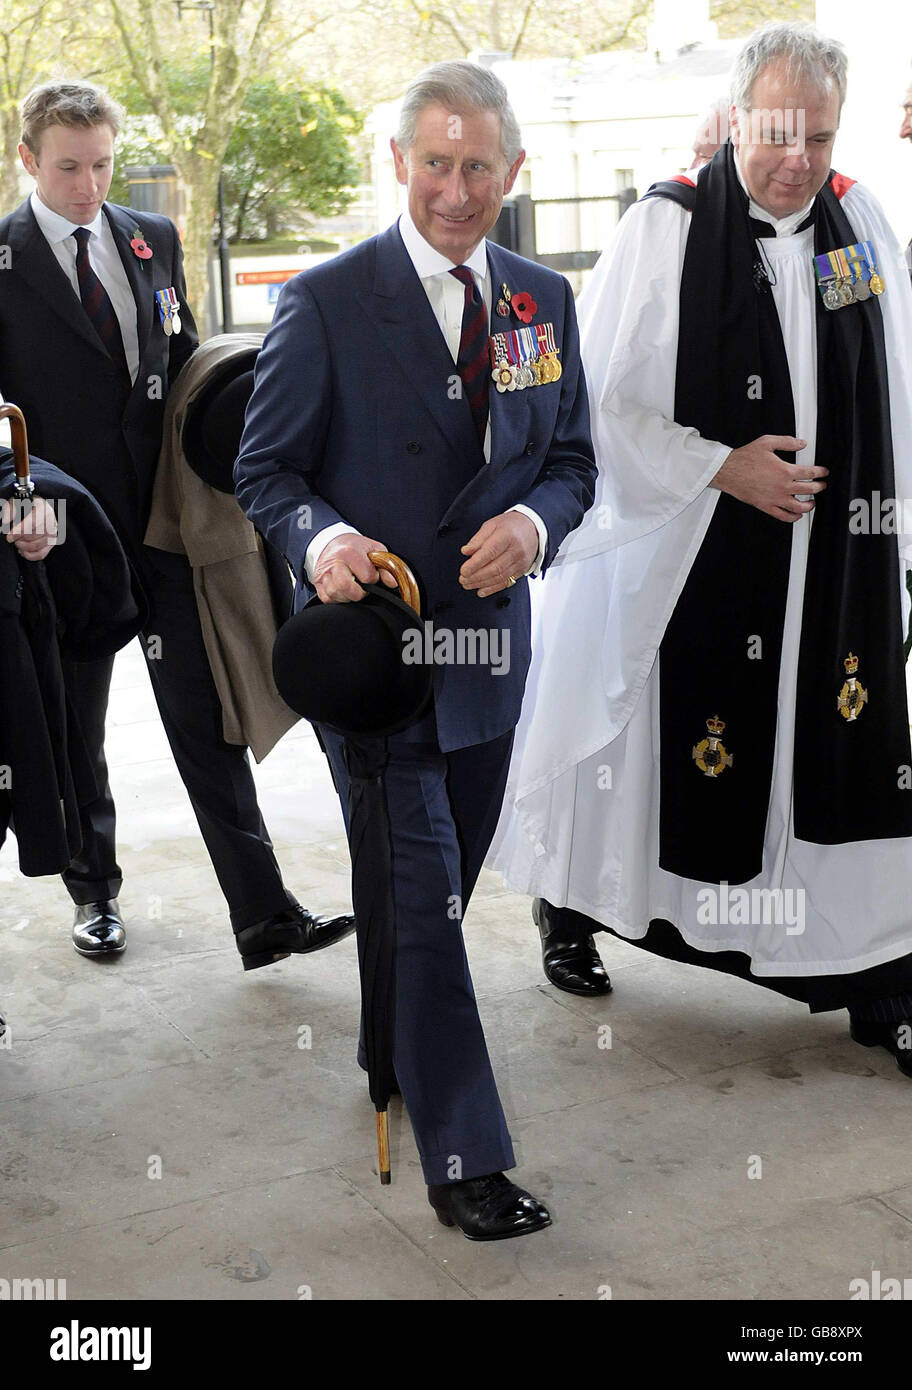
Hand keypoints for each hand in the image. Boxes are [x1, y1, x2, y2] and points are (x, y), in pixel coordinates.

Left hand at [2, 496, 56, 560]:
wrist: (36, 508)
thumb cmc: (25, 506)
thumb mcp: (15, 502)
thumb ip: (10, 510)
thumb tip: (6, 522)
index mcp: (44, 508)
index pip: (33, 523)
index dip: (20, 531)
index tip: (9, 537)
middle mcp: (51, 521)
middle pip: (35, 535)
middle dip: (20, 539)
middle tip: (12, 538)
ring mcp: (53, 533)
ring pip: (37, 546)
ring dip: (23, 547)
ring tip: (17, 543)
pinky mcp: (52, 543)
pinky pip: (41, 554)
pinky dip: (30, 555)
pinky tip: (22, 551)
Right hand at [312, 532, 398, 603]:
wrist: (331, 542)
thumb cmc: (355, 547)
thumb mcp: (374, 549)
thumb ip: (386, 566)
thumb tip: (393, 583)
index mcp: (350, 552)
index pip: (366, 576)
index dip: (373, 579)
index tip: (372, 575)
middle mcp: (334, 563)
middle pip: (344, 586)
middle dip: (358, 593)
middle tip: (362, 588)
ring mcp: (324, 574)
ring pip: (335, 594)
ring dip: (347, 596)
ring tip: (353, 588)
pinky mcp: (318, 584)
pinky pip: (327, 599)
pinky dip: (338, 598)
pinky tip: (343, 591)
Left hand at [459, 511, 538, 597]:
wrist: (533, 529)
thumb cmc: (510, 526)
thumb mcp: (492, 525)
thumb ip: (478, 539)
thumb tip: (466, 551)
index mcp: (507, 535)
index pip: (490, 552)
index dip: (475, 564)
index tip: (463, 570)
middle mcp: (516, 550)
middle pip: (494, 568)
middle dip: (476, 576)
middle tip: (463, 579)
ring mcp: (520, 562)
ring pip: (499, 577)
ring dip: (481, 583)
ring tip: (468, 584)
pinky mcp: (522, 570)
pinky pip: (506, 582)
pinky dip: (492, 589)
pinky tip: (481, 591)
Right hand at [710, 435, 826, 522]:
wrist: (728, 471)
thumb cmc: (744, 458)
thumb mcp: (767, 442)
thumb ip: (787, 442)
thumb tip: (801, 443)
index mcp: (785, 471)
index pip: (811, 473)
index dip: (821, 472)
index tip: (823, 472)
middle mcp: (782, 487)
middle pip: (809, 490)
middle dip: (819, 487)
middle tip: (821, 485)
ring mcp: (775, 498)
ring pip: (799, 507)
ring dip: (809, 505)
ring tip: (812, 502)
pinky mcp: (766, 506)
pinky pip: (783, 516)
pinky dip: (793, 517)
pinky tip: (797, 514)